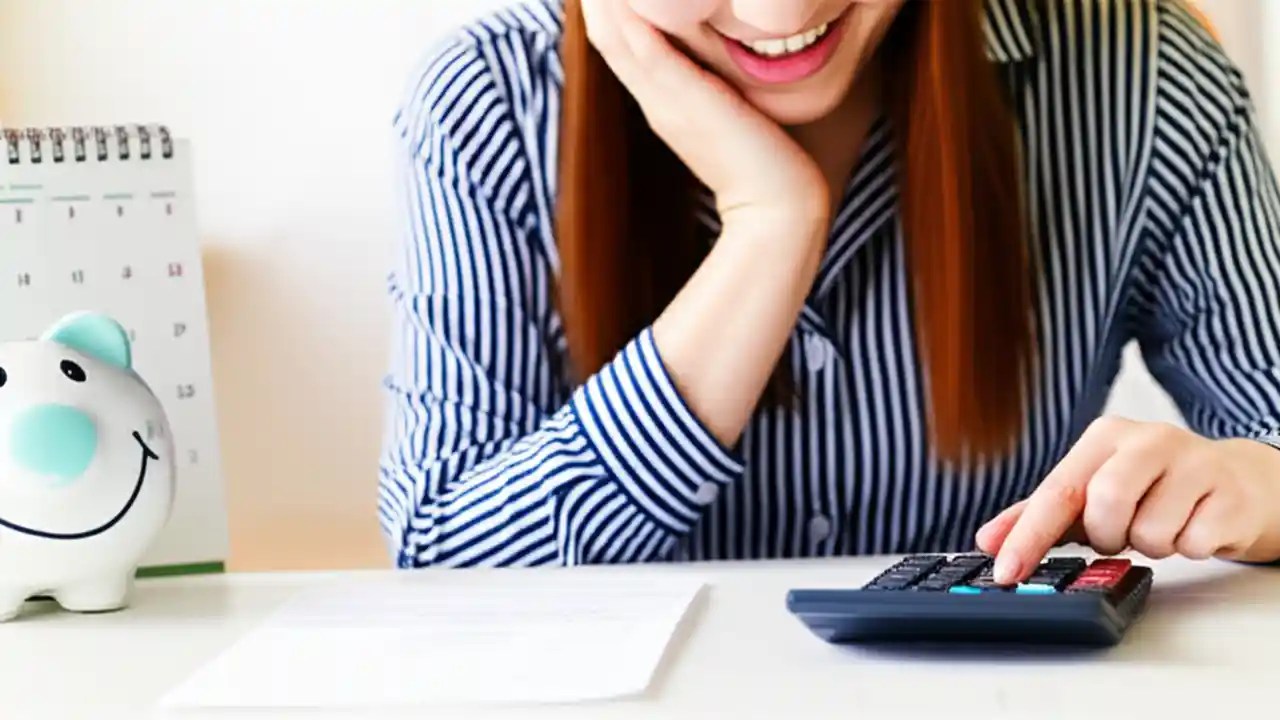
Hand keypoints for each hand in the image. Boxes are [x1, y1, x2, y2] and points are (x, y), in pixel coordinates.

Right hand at [579, 0, 828, 225]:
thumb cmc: (764, 163)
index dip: (607, 5)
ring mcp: (666, 102)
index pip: (619, 41)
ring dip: (604, 1)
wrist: (776, 211)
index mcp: (663, 100)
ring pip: (617, 37)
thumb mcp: (730, 113)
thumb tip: (714, 60)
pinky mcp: (685, 103)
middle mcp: (657, 99)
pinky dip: (631, 20)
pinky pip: (649, 53)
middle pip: (607, 34)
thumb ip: (713, 87)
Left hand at [976, 417, 1279, 583]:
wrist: (1234, 482)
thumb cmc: (1151, 487)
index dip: (1029, 535)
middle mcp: (1149, 439)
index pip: (1057, 491)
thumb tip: (987, 539)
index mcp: (1104, 437)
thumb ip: (1036, 514)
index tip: (1006, 571)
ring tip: (1160, 525)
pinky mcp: (1230, 493)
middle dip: (1108, 536)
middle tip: (1120, 531)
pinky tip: (1192, 526)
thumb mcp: (1090, 491)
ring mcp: (1195, 462)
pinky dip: (1188, 547)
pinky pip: (1195, 543)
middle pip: (1106, 507)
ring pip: (1151, 532)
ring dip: (1151, 544)